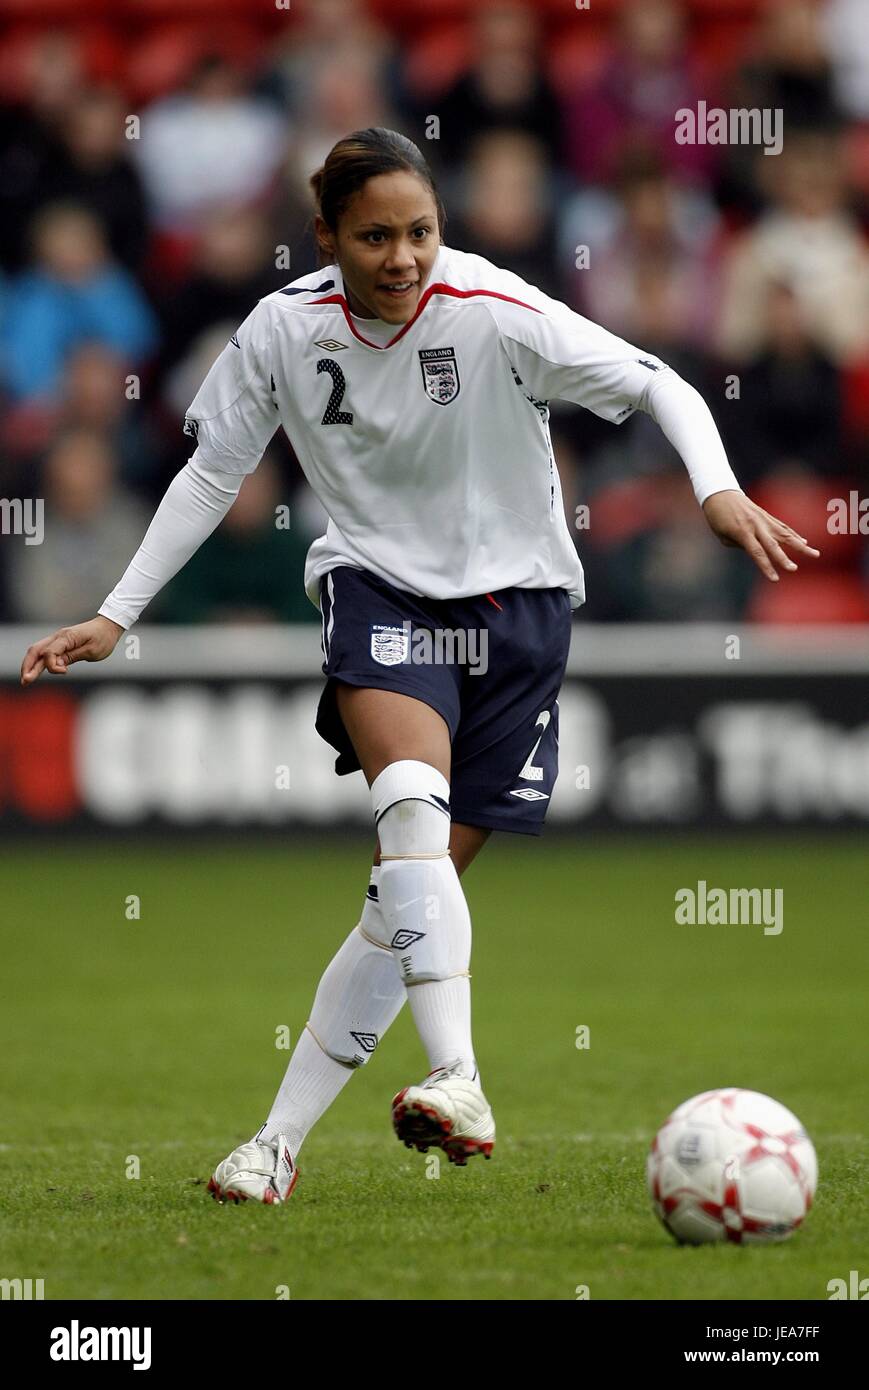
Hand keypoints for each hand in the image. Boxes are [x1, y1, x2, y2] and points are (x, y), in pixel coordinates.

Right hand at [20, 616, 124, 685]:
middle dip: (28, 666)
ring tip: (25, 680)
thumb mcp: (92, 651)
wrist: (108, 626)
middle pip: (36, 650)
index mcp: (66, 637)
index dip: (52, 665)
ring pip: (37, 651)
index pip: (49, 652)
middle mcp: (58, 637)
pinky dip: (37, 662)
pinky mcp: (60, 643)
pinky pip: (44, 652)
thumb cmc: (103, 639)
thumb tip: (57, 665)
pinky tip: (33, 671)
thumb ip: (73, 657)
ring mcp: (57, 639)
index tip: (66, 672)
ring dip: (29, 665)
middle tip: (25, 681)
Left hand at [702, 490, 820, 581]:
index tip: (775, 579)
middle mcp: (755, 525)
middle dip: (784, 558)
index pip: (757, 553)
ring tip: (815, 554)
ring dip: (800, 545)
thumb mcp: (723, 536)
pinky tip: (804, 542)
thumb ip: (740, 546)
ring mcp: (763, 519)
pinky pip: (783, 527)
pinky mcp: (767, 515)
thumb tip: (758, 552)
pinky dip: (794, 535)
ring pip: (784, 534)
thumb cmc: (717, 518)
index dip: (766, 567)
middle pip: (773, 544)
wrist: (720, 493)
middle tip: (794, 569)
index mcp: (742, 532)